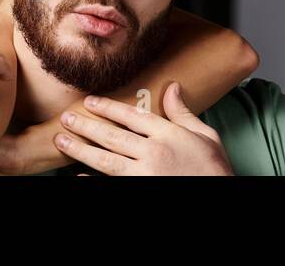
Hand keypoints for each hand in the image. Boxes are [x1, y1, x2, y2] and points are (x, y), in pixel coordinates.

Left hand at [54, 83, 233, 175]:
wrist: (222, 197)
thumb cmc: (215, 169)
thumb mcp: (205, 136)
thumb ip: (183, 113)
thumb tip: (172, 86)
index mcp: (169, 135)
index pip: (132, 116)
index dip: (108, 107)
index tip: (90, 101)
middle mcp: (154, 154)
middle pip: (112, 136)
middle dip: (86, 126)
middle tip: (66, 118)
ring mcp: (146, 176)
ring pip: (105, 161)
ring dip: (81, 150)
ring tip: (63, 141)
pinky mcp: (141, 191)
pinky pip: (112, 185)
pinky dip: (94, 183)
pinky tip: (78, 178)